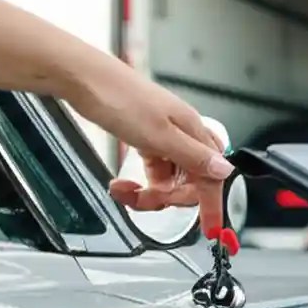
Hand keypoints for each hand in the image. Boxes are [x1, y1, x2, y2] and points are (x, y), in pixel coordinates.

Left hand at [66, 58, 233, 234]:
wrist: (83, 78)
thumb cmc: (118, 97)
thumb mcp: (158, 135)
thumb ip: (193, 157)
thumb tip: (224, 171)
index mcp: (193, 131)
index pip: (212, 175)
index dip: (211, 204)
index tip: (211, 229)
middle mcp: (183, 134)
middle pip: (192, 180)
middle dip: (170, 198)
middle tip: (145, 202)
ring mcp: (164, 136)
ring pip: (171, 178)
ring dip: (151, 192)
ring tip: (127, 192)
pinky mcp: (146, 137)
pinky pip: (155, 169)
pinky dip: (143, 182)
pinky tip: (127, 183)